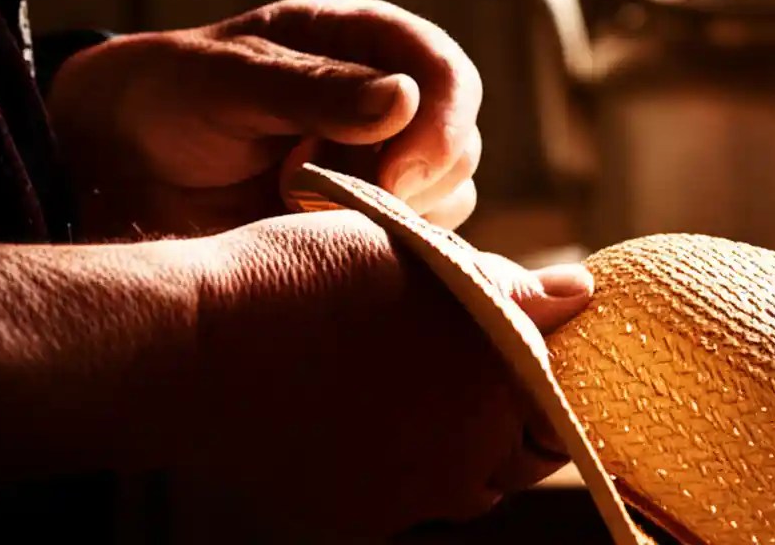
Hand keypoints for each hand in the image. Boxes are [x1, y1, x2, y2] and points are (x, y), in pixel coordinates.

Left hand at [47, 0, 481, 238]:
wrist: (118, 168)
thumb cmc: (169, 100)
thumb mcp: (228, 82)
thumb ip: (313, 89)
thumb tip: (405, 99)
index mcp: (366, 44)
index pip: (449, 76)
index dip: (442, 126)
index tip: (398, 178)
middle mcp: (389, 104)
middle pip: (457, 147)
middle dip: (406, 182)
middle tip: (313, 196)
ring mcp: (382, 167)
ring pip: (444, 202)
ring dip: (386, 218)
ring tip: (292, 208)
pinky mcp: (366, 222)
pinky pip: (411, 244)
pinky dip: (374, 250)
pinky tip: (307, 239)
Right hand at [175, 209, 591, 539]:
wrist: (195, 348)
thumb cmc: (311, 283)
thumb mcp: (423, 256)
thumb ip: (511, 287)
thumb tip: (579, 293)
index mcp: (497, 389)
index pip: (564, 411)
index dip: (549, 381)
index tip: (524, 353)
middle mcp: (464, 462)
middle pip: (515, 457)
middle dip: (505, 416)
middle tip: (463, 365)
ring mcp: (405, 502)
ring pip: (459, 484)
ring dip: (453, 445)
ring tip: (407, 386)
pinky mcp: (350, 521)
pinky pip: (398, 500)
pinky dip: (395, 466)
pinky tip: (357, 417)